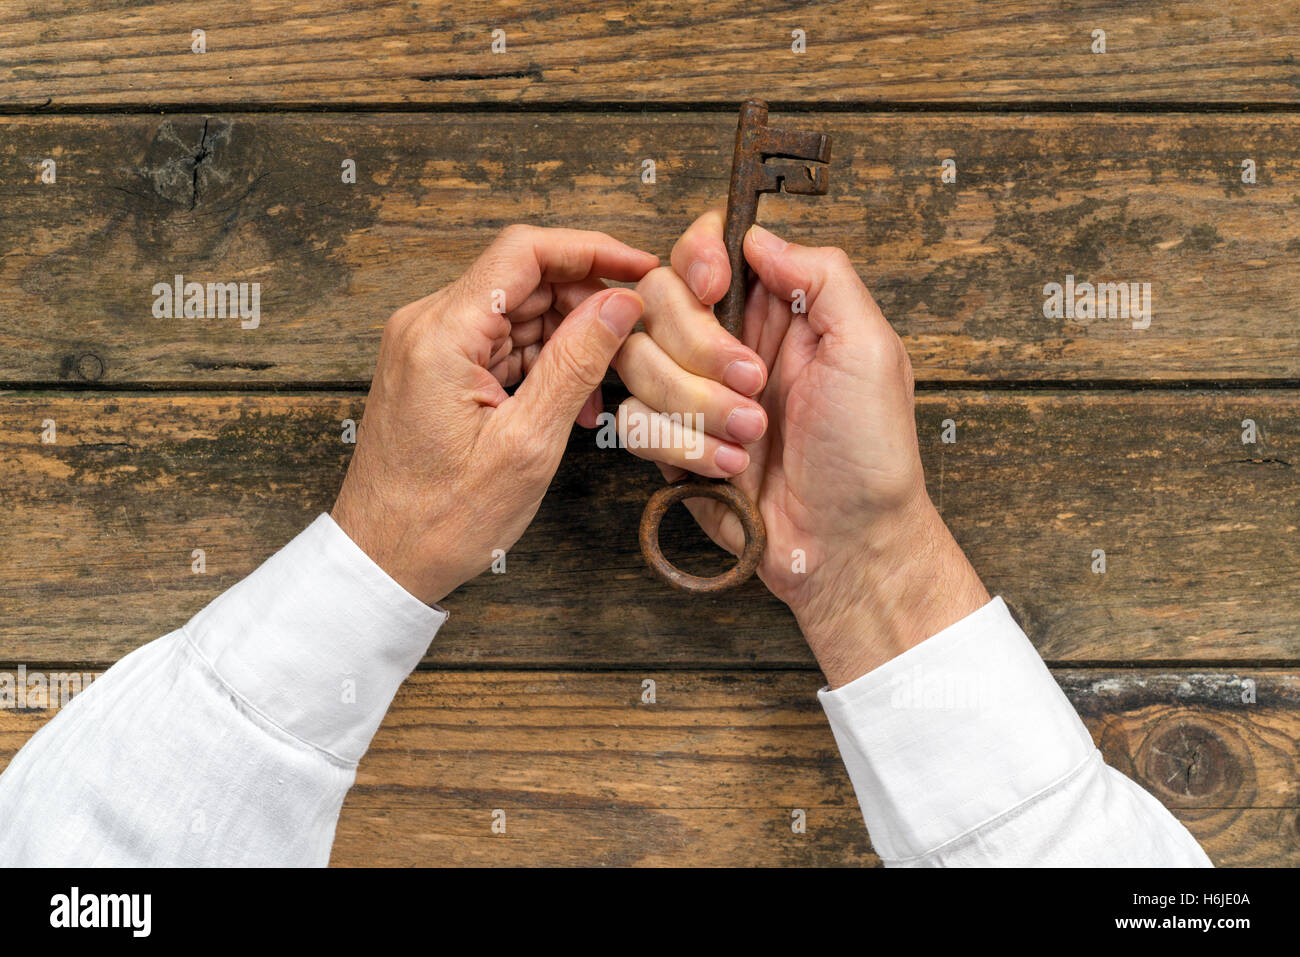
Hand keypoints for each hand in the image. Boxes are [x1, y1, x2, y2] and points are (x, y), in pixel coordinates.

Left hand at [332, 224, 657, 604]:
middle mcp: (426, 325)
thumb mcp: (527, 444)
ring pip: (515, 310)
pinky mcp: (433, 369)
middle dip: (586, 300)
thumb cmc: (443, 519)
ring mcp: (427, 346)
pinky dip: (541, 361)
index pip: (524, 252)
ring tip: (605, 386)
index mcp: (442, 335)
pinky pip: (498, 342)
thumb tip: (620, 303)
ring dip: (568, 337)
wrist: (382, 561)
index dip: (591, 250)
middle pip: (523, 277)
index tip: (642, 269)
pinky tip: (572, 400)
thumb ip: (575, 364)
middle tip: (637, 336)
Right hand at [619, 210, 988, 685]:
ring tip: (752, 437)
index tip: (715, 288)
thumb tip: (758, 236)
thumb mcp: (870, 349)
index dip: (696, 258)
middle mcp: (727, 344)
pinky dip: (682, 447)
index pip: (707, 251)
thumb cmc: (869, 453)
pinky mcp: (670, 443)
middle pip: (656, 299)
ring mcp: (693, 393)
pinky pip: (634, 423)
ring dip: (697, 404)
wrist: (844, 544)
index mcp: (776, 311)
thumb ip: (822, 275)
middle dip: (699, 345)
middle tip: (754, 382)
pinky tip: (729, 468)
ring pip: (637, 361)